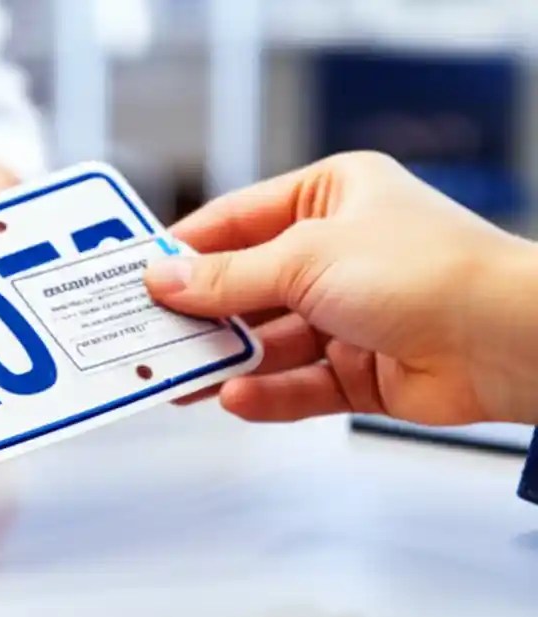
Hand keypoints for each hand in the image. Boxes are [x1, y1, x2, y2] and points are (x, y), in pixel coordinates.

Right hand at [144, 151, 537, 425]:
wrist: (509, 340)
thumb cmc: (426, 270)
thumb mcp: (304, 259)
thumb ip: (227, 278)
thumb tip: (162, 278)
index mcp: (332, 197)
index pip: (238, 220)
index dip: (187, 247)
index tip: (139, 272)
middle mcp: (339, 252)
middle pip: (247, 286)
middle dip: (201, 313)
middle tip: (147, 333)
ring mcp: (351, 313)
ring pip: (269, 341)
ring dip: (226, 358)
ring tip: (176, 377)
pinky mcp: (362, 369)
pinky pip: (299, 383)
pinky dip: (266, 392)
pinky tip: (233, 397)